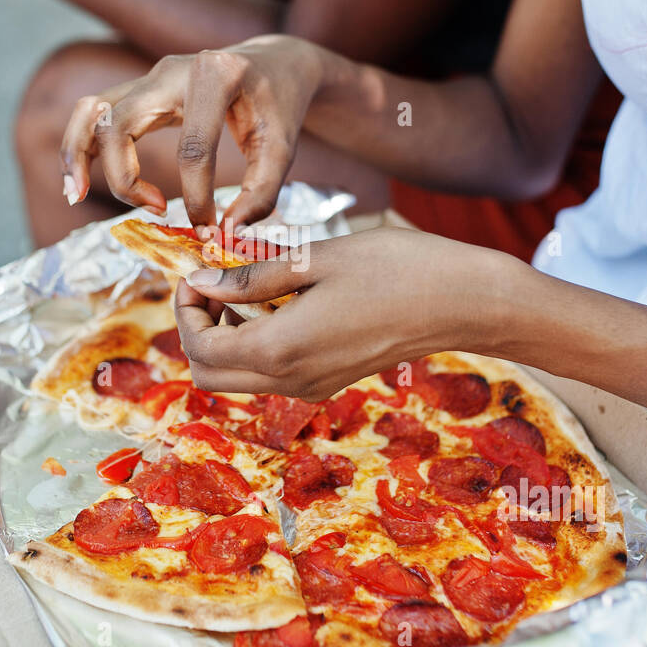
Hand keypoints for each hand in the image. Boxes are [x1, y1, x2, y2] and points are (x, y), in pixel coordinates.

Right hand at [59, 35, 328, 229]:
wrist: (273, 63)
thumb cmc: (279, 105)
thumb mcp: (284, 147)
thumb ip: (262, 192)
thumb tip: (227, 233)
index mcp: (216, 77)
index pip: (193, 148)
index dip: (197, 196)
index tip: (208, 226)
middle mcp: (173, 70)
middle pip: (121, 123)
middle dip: (124, 176)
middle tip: (154, 210)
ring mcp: (150, 76)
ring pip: (92, 110)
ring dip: (78, 155)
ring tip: (76, 195)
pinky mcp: (139, 89)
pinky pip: (94, 113)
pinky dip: (80, 147)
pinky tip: (77, 183)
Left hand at [173, 228, 519, 399]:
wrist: (461, 302)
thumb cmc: (395, 268)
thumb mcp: (316, 260)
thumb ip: (252, 277)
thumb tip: (200, 282)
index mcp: (281, 349)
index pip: (200, 348)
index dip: (185, 310)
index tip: (198, 271)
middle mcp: (291, 379)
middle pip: (208, 375)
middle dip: (196, 330)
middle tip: (212, 284)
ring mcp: (311, 386)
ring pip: (236, 379)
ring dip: (224, 337)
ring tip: (244, 287)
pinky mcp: (328, 381)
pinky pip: (269, 374)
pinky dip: (254, 343)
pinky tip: (276, 302)